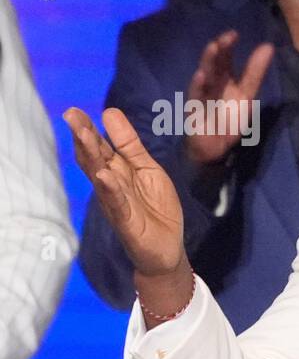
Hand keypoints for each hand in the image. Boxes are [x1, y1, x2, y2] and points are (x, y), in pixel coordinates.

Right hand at [65, 107, 185, 278]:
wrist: (167, 248)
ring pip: (100, 177)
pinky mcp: (126, 222)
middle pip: (94, 158)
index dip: (88, 129)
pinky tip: (104, 176)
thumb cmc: (154, 208)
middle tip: (71, 115)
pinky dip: (110, 189)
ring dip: (92, 156)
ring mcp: (116, 203)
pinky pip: (116, 203)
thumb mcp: (147, 169)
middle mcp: (111, 186)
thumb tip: (110, 112)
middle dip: (83, 137)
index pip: (98, 147)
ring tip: (84, 136)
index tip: (75, 110)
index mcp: (116, 172)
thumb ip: (130, 145)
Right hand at [185, 29, 272, 164]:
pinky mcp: (195, 109)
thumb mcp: (247, 94)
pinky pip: (195, 96)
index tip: (234, 33)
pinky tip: (200, 76)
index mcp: (224, 77)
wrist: (215, 145)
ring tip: (213, 48)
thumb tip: (268, 46)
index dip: (228, 45)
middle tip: (226, 37)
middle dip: (218, 50)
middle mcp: (212, 82)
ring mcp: (202, 94)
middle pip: (214, 63)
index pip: (225, 57)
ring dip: (208, 62)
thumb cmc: (229, 117)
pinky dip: (198, 85)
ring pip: (204, 75)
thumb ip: (255, 72)